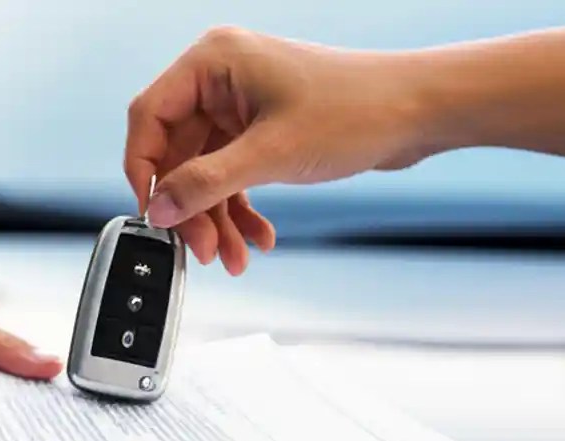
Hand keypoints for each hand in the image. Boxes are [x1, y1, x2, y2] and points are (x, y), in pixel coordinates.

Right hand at [125, 27, 433, 273]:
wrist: (419, 111)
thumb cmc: (358, 109)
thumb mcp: (271, 154)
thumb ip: (206, 184)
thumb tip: (160, 211)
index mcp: (214, 61)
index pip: (150, 117)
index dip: (145, 171)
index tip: (155, 216)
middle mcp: (221, 78)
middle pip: (178, 152)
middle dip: (192, 207)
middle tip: (204, 249)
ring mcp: (241, 104)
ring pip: (205, 170)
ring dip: (217, 216)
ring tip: (233, 256)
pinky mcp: (262, 128)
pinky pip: (232, 174)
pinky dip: (239, 208)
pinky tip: (257, 237)